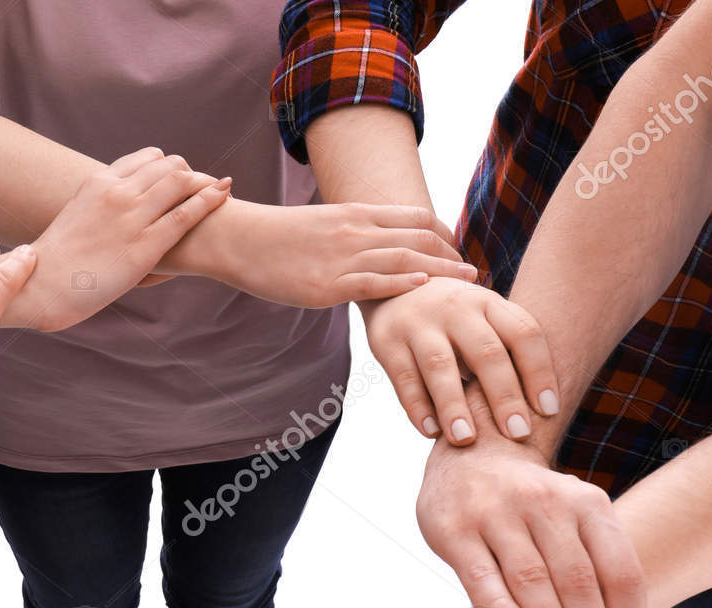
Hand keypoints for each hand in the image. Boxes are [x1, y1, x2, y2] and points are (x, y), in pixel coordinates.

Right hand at [2, 148, 231, 331]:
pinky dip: (209, 200)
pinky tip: (224, 194)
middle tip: (203, 189)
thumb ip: (100, 208)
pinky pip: (184, 214)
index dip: (170, 167)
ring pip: (180, 181)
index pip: (147, 158)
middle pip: (169, 165)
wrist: (42, 286)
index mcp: (98, 182)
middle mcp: (117, 192)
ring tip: (217, 191)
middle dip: (190, 175)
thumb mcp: (77, 218)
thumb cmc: (58, 262)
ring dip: (203, 183)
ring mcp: (131, 217)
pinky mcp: (145, 246)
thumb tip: (113, 214)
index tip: (180, 180)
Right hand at [178, 200, 474, 307]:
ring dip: (441, 270)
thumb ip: (352, 233)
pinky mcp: (327, 285)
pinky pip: (373, 282)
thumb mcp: (323, 225)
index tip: (458, 249)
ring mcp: (343, 258)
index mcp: (356, 214)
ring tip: (468, 282)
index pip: (414, 217)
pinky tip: (424, 289)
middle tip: (472, 272)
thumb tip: (374, 246)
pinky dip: (403, 284)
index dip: (443, 232)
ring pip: (405, 259)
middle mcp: (356, 231)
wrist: (239, 239)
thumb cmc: (276, 237)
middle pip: (419, 237)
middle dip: (451, 253)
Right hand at [363, 278, 558, 444]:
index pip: (523, 335)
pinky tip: (431, 432)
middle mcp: (456, 309)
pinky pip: (404, 378)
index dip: (539, 372)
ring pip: (440, 367)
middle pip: (486, 353)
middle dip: (504, 396)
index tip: (549, 411)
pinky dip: (418, 407)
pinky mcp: (386, 341)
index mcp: (489, 303)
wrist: (392, 282)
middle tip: (518, 434)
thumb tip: (546, 407)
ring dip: (455, 406)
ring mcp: (419, 323)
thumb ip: (509, 348)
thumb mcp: (483, 316)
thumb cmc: (454, 316)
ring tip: (467, 440)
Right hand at [417, 438, 645, 607]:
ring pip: (534, 582)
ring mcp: (498, 513)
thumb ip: (595, 564)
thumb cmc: (530, 506)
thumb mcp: (573, 516)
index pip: (621, 572)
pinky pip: (482, 577)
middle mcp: (547, 503)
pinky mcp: (455, 529)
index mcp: (588, 503)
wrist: (468, 457)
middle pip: (580, 583)